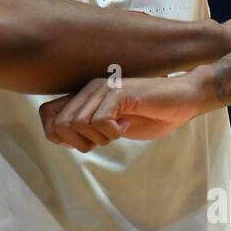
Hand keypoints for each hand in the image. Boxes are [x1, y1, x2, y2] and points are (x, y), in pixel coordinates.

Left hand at [39, 68, 230, 151]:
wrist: (183, 100)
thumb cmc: (151, 115)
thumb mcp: (112, 128)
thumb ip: (86, 130)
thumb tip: (58, 138)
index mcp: (85, 96)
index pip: (47, 115)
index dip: (59, 136)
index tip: (86, 142)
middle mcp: (89, 89)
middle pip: (59, 125)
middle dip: (80, 142)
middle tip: (106, 138)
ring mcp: (103, 88)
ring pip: (77, 124)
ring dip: (98, 137)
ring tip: (118, 130)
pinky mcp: (120, 92)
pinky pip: (100, 121)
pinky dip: (112, 132)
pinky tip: (127, 124)